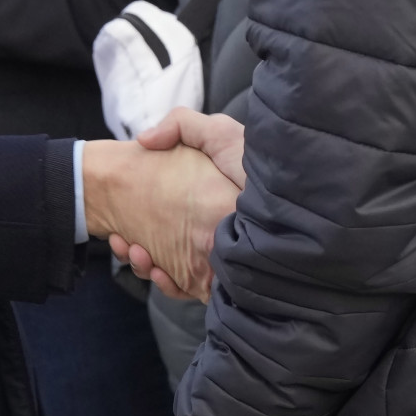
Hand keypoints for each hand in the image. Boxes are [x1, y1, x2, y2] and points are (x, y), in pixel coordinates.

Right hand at [114, 110, 247, 296]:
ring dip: (144, 264)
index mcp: (202, 202)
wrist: (296, 205)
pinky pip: (189, 289)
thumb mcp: (220, 133)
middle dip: (133, 247)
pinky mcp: (224, 282)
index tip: (119, 221)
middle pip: (160, 245)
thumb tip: (144, 141)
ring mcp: (215, 259)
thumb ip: (181, 126)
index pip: (162, 214)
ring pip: (169, 269)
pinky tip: (158, 271)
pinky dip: (168, 284)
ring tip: (135, 252)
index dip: (136, 216)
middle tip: (120, 241)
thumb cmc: (260, 166)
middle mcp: (207, 232)